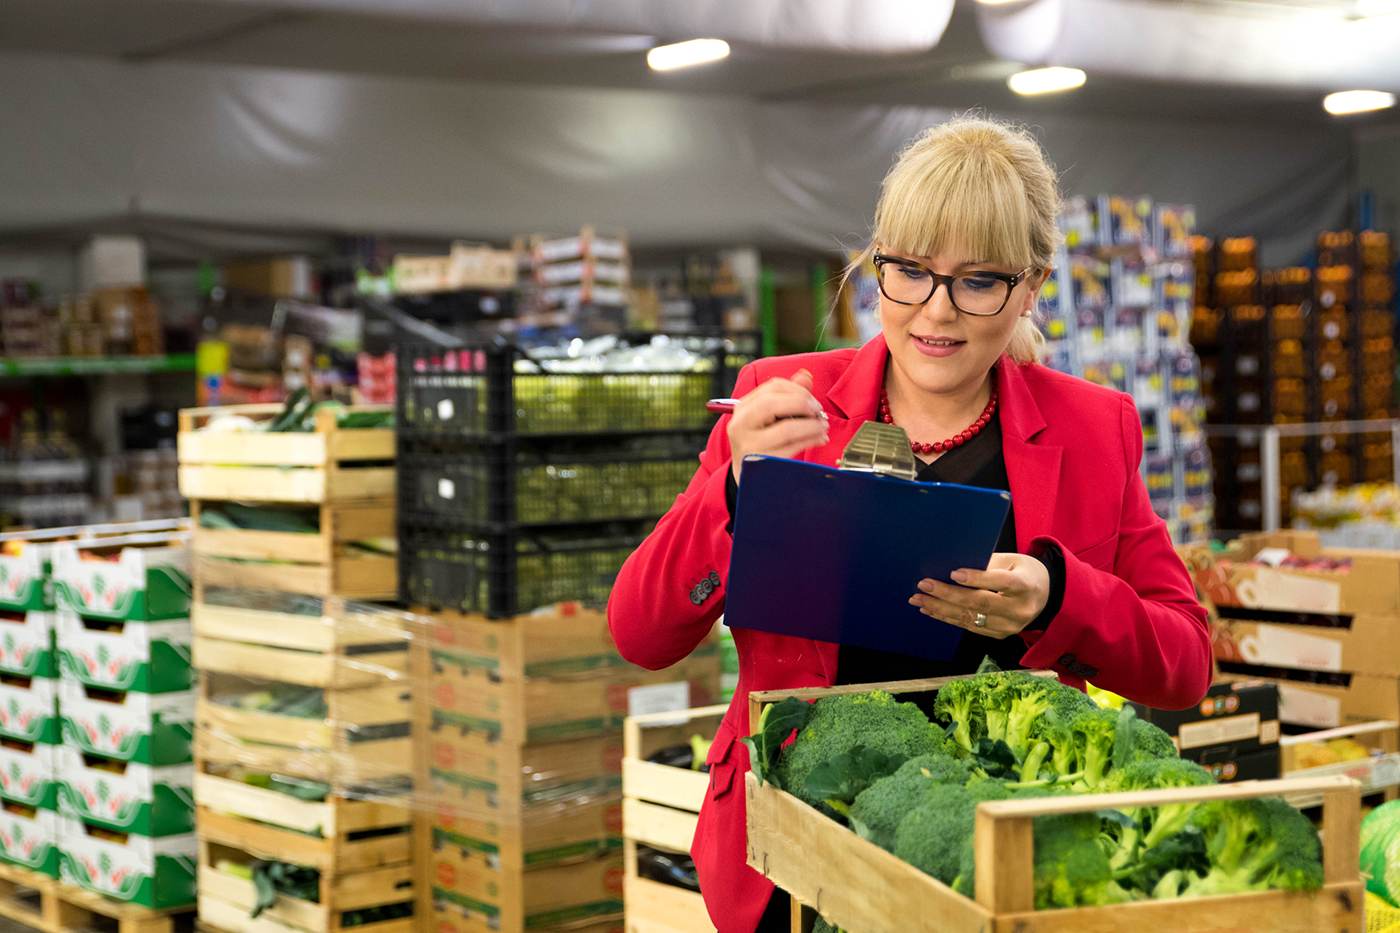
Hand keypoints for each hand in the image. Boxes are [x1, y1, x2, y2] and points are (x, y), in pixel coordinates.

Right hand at [728, 369, 828, 482]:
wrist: (746, 474)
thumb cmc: (761, 440)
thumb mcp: (769, 416)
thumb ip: (787, 395)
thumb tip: (806, 376)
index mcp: (743, 408)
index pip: (772, 387)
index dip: (797, 389)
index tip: (812, 399)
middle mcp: (741, 425)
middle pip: (772, 404)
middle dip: (802, 403)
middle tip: (818, 411)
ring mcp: (750, 445)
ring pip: (786, 429)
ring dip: (812, 425)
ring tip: (823, 426)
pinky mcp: (763, 463)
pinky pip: (792, 448)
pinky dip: (810, 440)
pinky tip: (819, 438)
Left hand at [909, 553, 1049, 639]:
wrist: (1046, 596)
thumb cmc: (1025, 572)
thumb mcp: (1013, 560)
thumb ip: (988, 563)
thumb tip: (954, 566)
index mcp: (1025, 585)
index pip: (1000, 582)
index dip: (977, 578)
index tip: (953, 573)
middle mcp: (1019, 609)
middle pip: (980, 603)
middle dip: (948, 595)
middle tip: (924, 586)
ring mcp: (1010, 625)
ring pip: (971, 618)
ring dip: (941, 609)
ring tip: (919, 599)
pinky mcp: (1000, 634)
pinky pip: (970, 627)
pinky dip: (948, 618)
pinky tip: (931, 609)